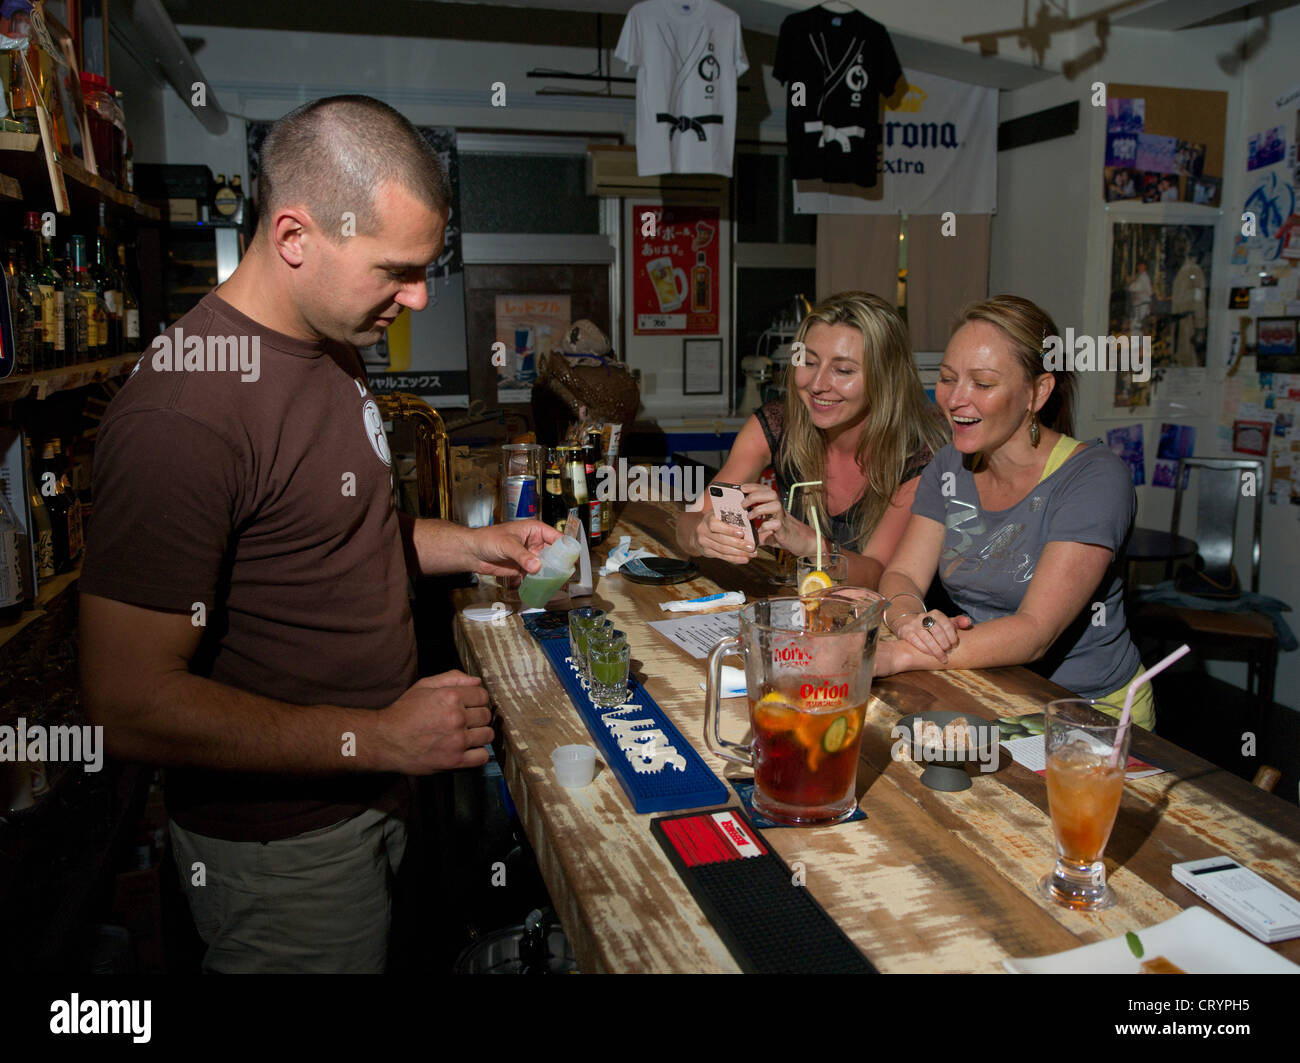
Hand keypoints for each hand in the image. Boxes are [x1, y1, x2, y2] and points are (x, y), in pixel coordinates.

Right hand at [379, 671, 493, 771]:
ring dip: (479, 735)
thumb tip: (476, 681)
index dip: (476, 700)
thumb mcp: (424, 686)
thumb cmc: (403, 713)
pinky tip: (468, 750)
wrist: (385, 740)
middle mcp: (456, 717)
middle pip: (486, 715)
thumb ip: (452, 678)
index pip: (483, 696)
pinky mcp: (454, 760)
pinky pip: (483, 757)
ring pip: (487, 735)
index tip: (469, 706)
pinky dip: (479, 754)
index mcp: (450, 696)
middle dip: (478, 717)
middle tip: (465, 721)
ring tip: (466, 735)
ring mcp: (457, 740)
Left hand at [468, 520, 560, 579]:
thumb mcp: (507, 544)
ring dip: (551, 575)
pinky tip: (545, 588)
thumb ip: (522, 555)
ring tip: (559, 584)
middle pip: (554, 554)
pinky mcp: (524, 569)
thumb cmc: (488, 539)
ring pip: (546, 566)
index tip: (572, 559)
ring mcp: (530, 556)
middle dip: (560, 564)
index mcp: (535, 530)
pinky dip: (540, 582)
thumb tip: (536, 566)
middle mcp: (535, 543)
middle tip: (567, 575)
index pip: (556, 537)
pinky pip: (536, 576)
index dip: (566, 547)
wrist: (472, 552)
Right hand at [689, 510, 756, 563]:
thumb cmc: (715, 521)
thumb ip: (730, 517)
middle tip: (751, 547)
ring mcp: (704, 543)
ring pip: (723, 550)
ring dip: (739, 553)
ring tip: (751, 554)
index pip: (716, 525)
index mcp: (708, 519)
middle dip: (738, 544)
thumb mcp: (719, 515)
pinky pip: (722, 556)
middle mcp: (703, 531)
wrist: (699, 532)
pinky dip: (735, 559)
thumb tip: (749, 522)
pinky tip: (744, 559)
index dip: (729, 530)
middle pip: (722, 540)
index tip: (741, 533)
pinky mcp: (707, 552)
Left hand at [742, 484, 815, 555]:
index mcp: (775, 508)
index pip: (766, 491)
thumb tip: (744, 536)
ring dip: (760, 508)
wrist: (806, 544)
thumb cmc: (786, 535)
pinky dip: (767, 526)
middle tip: (743, 504)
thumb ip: (757, 533)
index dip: (754, 486)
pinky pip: (777, 524)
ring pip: (776, 505)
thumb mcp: (768, 533)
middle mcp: (780, 511)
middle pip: (771, 494)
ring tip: (750, 516)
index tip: (742, 488)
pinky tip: (760, 530)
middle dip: (755, 495)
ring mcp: (784, 520)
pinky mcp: (785, 532)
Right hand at [892, 610, 972, 664]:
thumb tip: (968, 622)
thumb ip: (957, 623)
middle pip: (936, 630)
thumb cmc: (932, 627)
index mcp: (935, 614)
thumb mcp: (945, 624)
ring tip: (942, 658)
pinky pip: (915, 640)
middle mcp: (923, 616)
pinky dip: (924, 649)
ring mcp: (913, 624)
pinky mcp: (905, 632)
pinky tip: (930, 654)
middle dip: (944, 643)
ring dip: (936, 649)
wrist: (909, 625)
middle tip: (948, 651)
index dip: (952, 635)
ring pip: (926, 637)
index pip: (946, 623)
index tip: (955, 645)